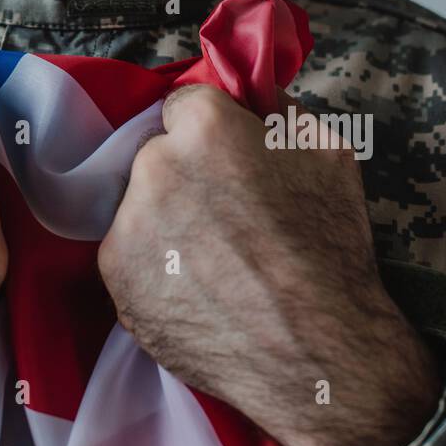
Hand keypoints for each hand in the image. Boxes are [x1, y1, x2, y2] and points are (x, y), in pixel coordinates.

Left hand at [96, 84, 441, 445]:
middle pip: (157, 155)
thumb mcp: (327, 152)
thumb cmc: (330, 248)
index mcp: (203, 127)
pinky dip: (155, 267)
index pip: (184, 105)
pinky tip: (196, 288)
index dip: (210, 133)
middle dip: (186, 174)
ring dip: (166, 221)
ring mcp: (128, 223)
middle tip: (225, 216)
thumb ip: (276, 109)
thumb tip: (249, 92)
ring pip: (140, 205)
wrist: (317, 353)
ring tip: (213, 261)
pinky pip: (131, 254)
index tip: (229, 159)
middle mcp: (154, 166)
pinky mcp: (114, 276)